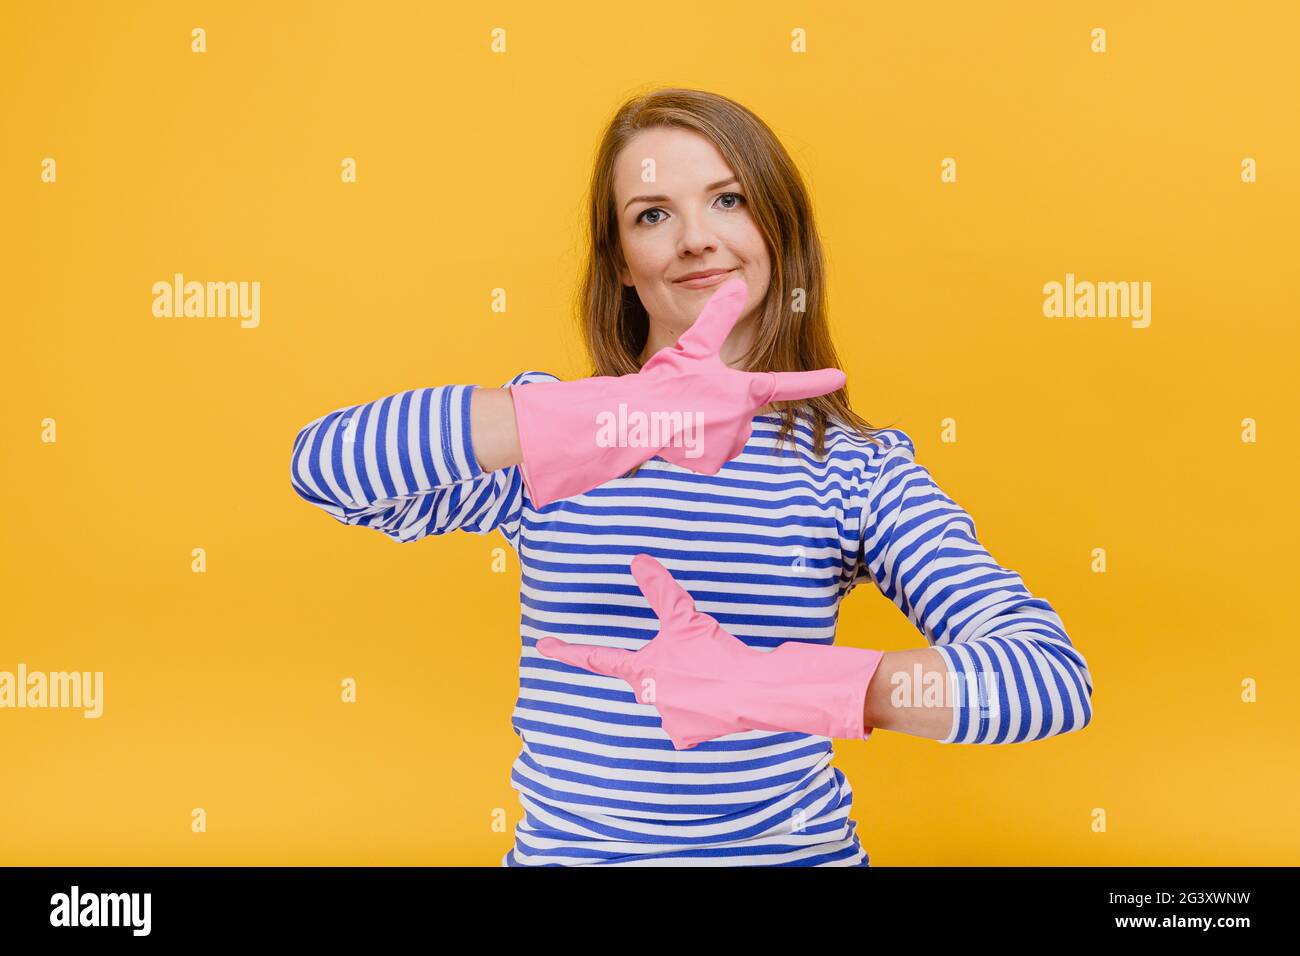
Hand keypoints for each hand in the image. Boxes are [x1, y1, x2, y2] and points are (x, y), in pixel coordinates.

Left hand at [535, 553, 883, 748]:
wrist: (749, 691)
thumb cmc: (714, 653)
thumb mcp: (685, 615)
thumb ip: (659, 589)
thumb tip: (637, 560)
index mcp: (641, 669)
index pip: (597, 658)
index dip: (569, 651)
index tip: (544, 646)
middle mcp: (647, 697)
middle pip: (650, 676)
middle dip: (672, 666)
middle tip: (699, 658)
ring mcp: (666, 719)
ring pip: (672, 697)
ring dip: (689, 686)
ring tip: (713, 676)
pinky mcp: (686, 737)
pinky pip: (689, 720)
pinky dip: (701, 709)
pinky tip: (716, 700)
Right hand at [634, 276, 846, 472]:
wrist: (639, 418)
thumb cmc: (668, 379)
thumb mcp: (695, 344)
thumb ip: (719, 316)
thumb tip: (736, 283)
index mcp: (746, 390)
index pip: (789, 384)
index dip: (816, 380)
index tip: (840, 377)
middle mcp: (744, 420)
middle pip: (742, 412)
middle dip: (721, 406)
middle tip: (692, 397)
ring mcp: (729, 445)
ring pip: (728, 433)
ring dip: (710, 424)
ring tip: (684, 414)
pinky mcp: (712, 464)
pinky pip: (710, 452)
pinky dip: (695, 444)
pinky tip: (678, 434)